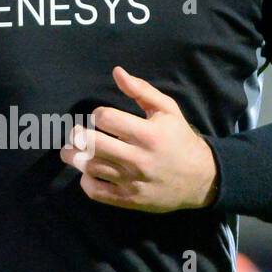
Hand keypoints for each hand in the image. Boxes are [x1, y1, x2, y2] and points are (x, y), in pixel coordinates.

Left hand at [59, 66, 218, 212]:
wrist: (200, 180)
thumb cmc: (180, 140)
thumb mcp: (168, 110)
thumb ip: (142, 90)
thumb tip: (116, 72)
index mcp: (148, 134)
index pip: (107, 118)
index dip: (98, 114)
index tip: (100, 117)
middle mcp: (138, 159)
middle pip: (93, 144)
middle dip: (77, 135)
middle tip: (75, 132)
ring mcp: (132, 181)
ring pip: (90, 167)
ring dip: (74, 157)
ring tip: (71, 150)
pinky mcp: (128, 199)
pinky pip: (96, 191)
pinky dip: (85, 181)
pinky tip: (88, 171)